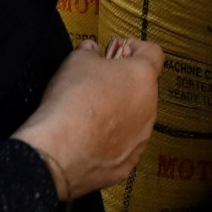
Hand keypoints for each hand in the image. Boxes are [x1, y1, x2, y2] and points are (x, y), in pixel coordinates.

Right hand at [12, 38, 164, 199]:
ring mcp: (141, 138)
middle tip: (98, 83)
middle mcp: (149, 108)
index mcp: (143, 77)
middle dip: (124, 83)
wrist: (59, 150)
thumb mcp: (76, 60)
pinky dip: (110, 142)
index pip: (153, 52)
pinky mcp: (127, 164)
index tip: (117, 51)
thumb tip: (91, 50)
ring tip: (90, 115)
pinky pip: (123, 147)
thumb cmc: (72, 101)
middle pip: (143, 88)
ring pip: (135, 119)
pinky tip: (88, 140)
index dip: (134, 47)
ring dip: (119, 114)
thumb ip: (89, 51)